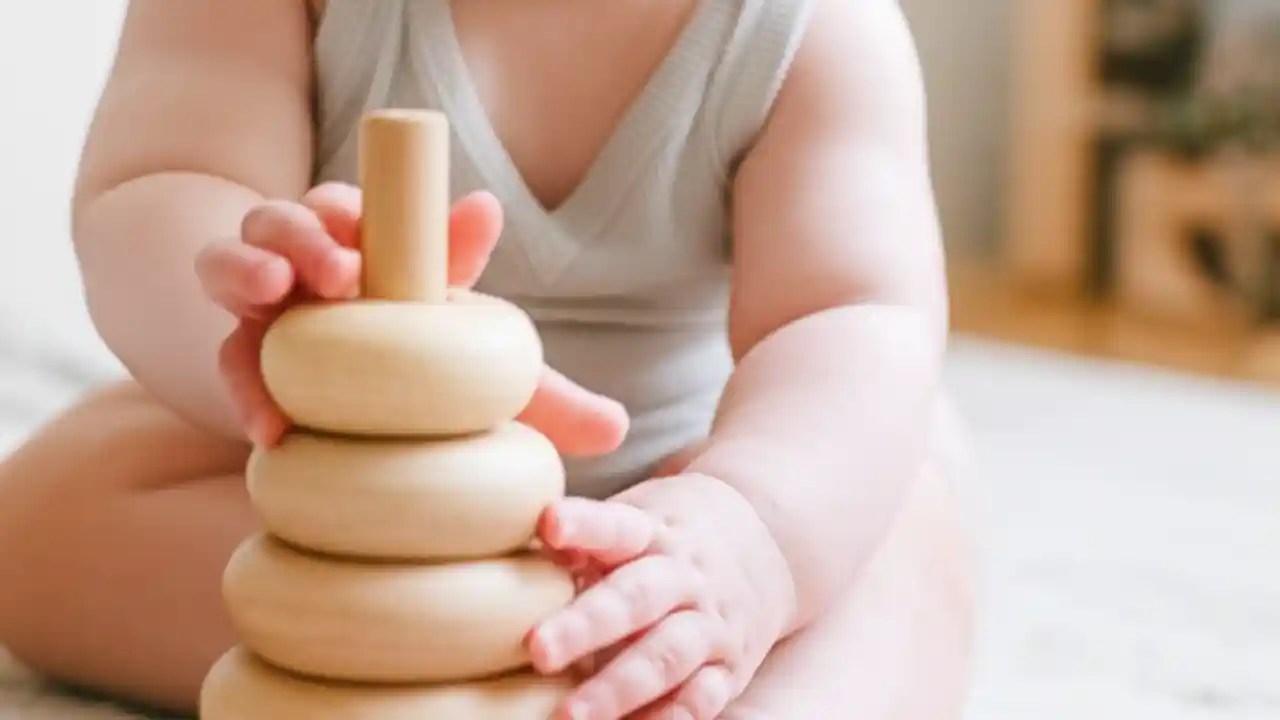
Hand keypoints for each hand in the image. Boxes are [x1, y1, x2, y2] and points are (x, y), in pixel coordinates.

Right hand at [196, 183, 627, 453]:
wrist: (342, 420)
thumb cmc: (428, 383)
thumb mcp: (484, 383)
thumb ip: (543, 397)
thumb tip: (617, 427)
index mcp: (383, 253)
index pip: (389, 212)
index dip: (422, 213)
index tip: (475, 220)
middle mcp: (321, 267)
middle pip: (298, 216)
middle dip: (313, 230)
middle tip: (344, 269)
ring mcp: (272, 308)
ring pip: (235, 260)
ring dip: (249, 267)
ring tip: (274, 294)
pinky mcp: (241, 359)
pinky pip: (227, 360)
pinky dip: (243, 386)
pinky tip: (272, 425)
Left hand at [530, 474, 795, 718]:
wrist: (768, 543)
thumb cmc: (670, 534)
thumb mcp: (636, 518)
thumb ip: (584, 537)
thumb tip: (518, 548)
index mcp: (653, 531)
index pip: (616, 524)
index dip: (582, 524)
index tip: (548, 524)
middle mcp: (686, 577)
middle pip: (637, 597)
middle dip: (587, 625)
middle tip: (537, 649)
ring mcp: (711, 624)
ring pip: (667, 656)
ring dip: (618, 688)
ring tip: (568, 715)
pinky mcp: (730, 667)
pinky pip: (700, 700)